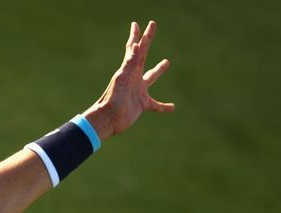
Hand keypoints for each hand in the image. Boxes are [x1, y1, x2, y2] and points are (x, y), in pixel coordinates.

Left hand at [86, 20, 174, 138]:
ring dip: (158, 69)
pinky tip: (172, 107)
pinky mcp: (142, 105)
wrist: (108, 119)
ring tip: (166, 61)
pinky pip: (156, 105)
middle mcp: (134, 78)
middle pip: (143, 55)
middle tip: (152, 28)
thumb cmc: (112, 100)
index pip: (134, 48)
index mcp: (129, 70)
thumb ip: (129, 63)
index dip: (137, 36)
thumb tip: (135, 46)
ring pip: (151, 77)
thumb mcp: (122, 79)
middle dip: (147, 41)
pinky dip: (164, 106)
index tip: (137, 24)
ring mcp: (138, 91)